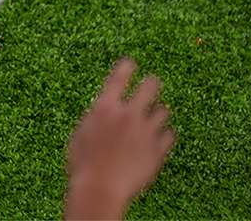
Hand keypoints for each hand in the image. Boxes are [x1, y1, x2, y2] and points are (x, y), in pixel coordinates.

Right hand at [64, 59, 174, 219]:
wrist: (101, 188)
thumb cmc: (83, 164)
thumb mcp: (81, 133)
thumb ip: (97, 118)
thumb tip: (105, 111)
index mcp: (105, 107)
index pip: (120, 76)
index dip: (127, 66)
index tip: (131, 63)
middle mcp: (128, 114)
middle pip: (151, 86)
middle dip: (153, 84)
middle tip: (153, 85)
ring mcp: (146, 131)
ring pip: (163, 110)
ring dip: (157, 113)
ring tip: (150, 121)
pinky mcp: (159, 150)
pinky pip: (169, 134)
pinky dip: (164, 136)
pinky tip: (156, 141)